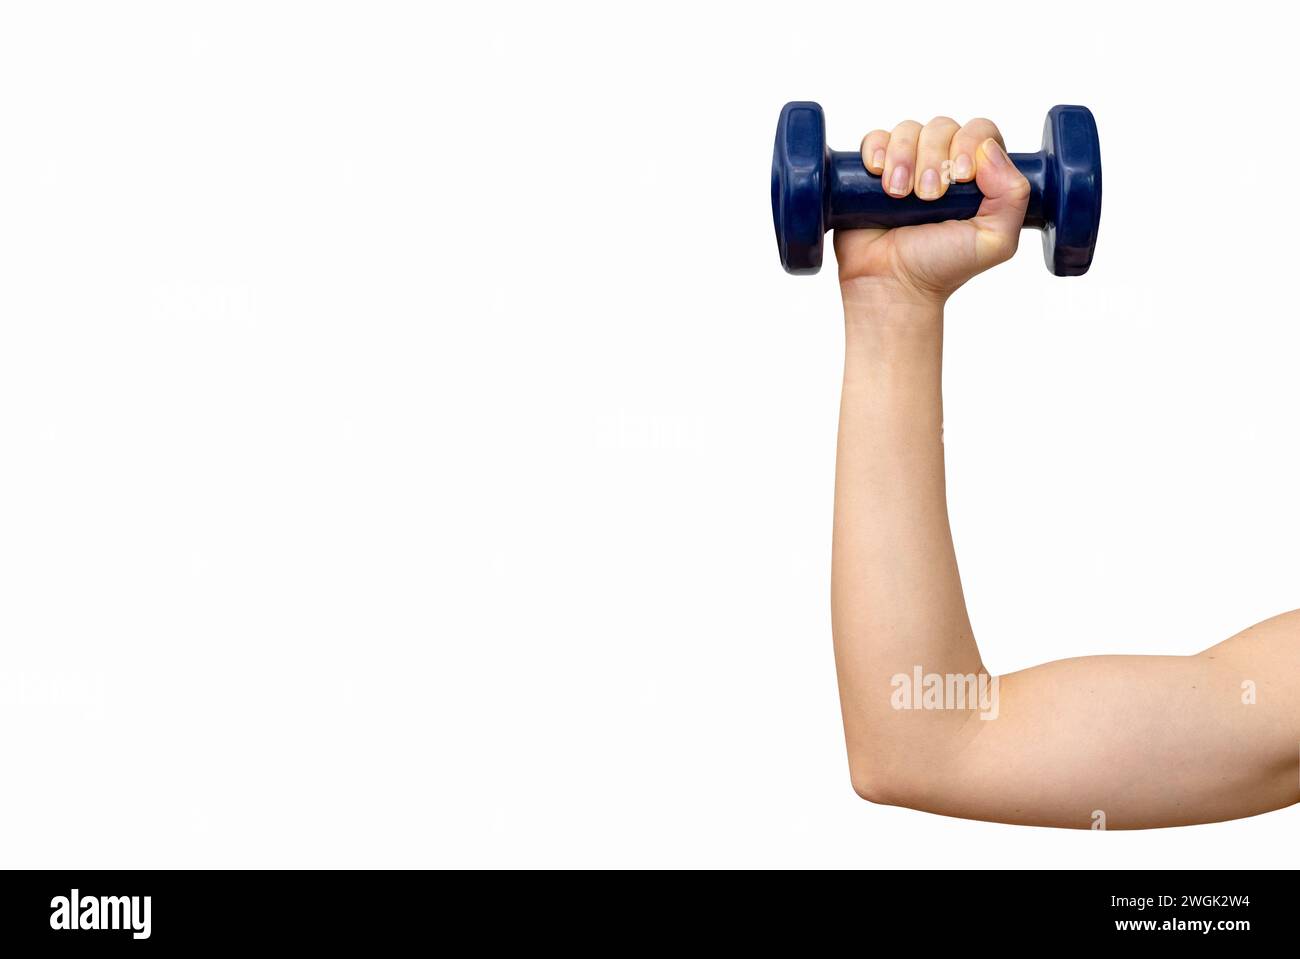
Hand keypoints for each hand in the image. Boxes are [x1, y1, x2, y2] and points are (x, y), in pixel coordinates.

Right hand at [834, 116, 1030, 308]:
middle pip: (943, 127)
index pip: (980, 132)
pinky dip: (876, 151)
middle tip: (929, 197)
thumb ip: (1013, 196)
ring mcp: (906, 166)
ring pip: (908, 130)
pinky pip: (874, 138)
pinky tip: (879, 176)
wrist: (891, 285)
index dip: (970, 144)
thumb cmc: (941, 267)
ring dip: (904, 159)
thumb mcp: (995, 241)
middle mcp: (942, 165)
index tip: (961, 177)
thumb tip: (988, 149)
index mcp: (976, 177)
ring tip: (899, 195)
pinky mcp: (872, 171)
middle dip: (935, 158)